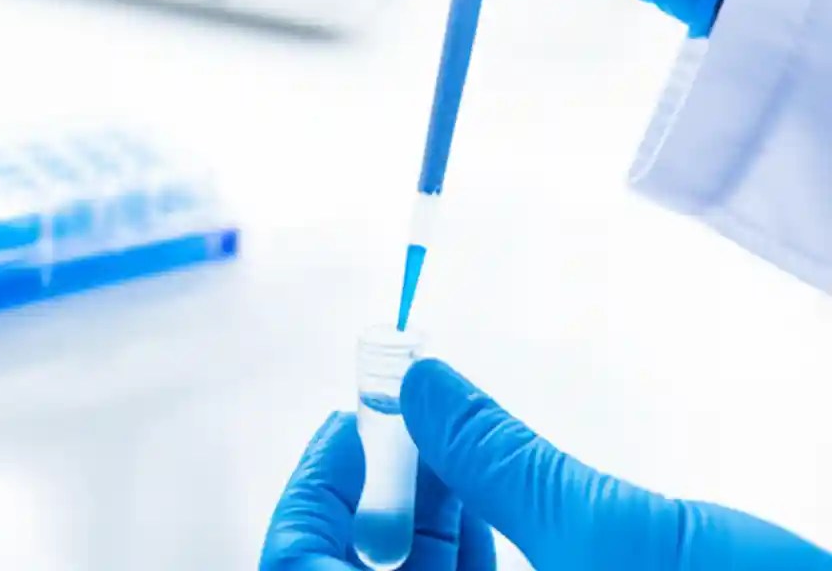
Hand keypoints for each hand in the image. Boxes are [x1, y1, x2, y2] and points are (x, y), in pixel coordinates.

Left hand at [260, 359, 831, 569]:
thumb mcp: (609, 535)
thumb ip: (499, 457)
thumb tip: (418, 382)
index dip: (313, 501)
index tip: (348, 423)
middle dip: (372, 492)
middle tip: (398, 412)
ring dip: (419, 510)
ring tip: (438, 431)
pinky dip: (464, 539)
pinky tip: (482, 484)